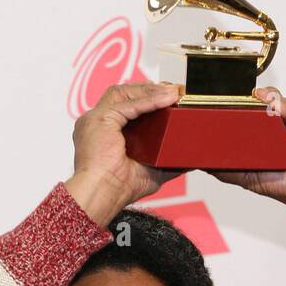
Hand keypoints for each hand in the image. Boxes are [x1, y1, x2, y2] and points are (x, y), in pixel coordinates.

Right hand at [65, 82, 183, 224]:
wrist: (103, 195)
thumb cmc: (119, 189)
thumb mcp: (152, 172)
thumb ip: (168, 161)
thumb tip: (190, 159)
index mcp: (103, 133)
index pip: (125, 106)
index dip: (148, 99)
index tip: (169, 98)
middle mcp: (96, 123)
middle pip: (124, 94)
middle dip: (151, 90)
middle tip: (174, 91)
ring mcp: (95, 119)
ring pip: (125, 94)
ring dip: (151, 90)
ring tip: (173, 92)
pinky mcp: (100, 118)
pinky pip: (129, 104)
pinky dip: (149, 100)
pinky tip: (167, 99)